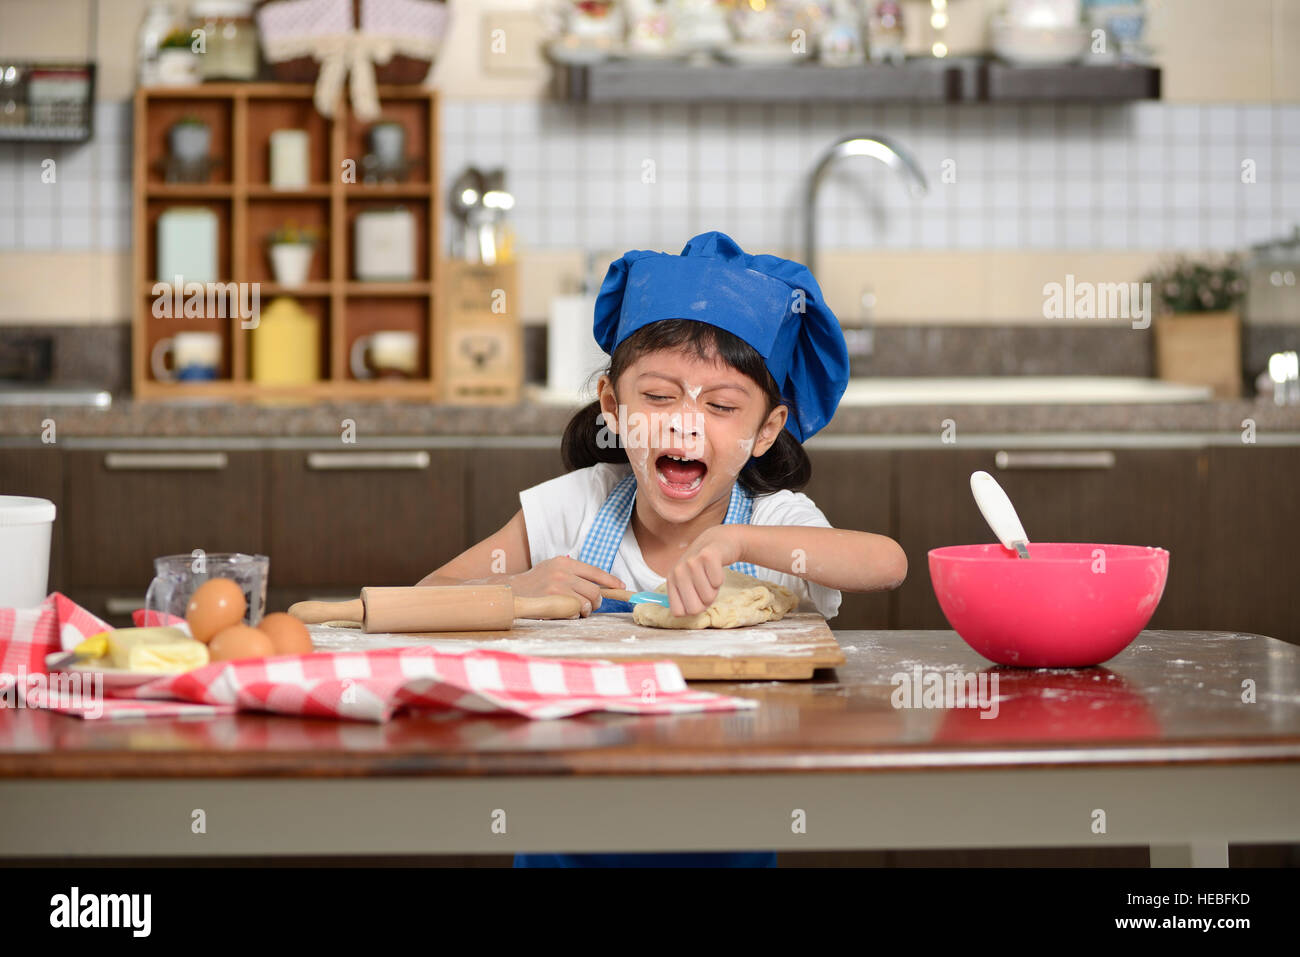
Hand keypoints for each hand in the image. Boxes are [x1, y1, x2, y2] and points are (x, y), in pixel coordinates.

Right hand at [507, 557, 622, 616]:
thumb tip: (601, 585)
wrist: (511, 591)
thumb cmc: (535, 583)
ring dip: (584, 610)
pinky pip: (574, 612)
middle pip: (595, 591)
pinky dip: (572, 615)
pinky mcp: (552, 601)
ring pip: (587, 603)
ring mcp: (557, 587)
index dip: (611, 581)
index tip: (621, 587)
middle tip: (590, 606)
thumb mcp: (553, 569)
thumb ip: (574, 574)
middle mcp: (562, 572)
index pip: (595, 572)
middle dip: (596, 602)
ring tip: (574, 609)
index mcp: (565, 562)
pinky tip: (561, 611)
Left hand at [665, 525, 745, 616]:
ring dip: (714, 589)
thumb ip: (683, 599)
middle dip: (705, 602)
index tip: (696, 598)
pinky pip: (718, 582)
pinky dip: (720, 579)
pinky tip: (716, 568)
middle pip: (694, 608)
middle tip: (706, 586)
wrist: (716, 541)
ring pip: (708, 597)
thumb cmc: (702, 567)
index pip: (678, 612)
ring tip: (710, 576)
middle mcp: (678, 572)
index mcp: (671, 581)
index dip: (693, 609)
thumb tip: (684, 616)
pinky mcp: (708, 556)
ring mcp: (692, 563)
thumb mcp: (687, 581)